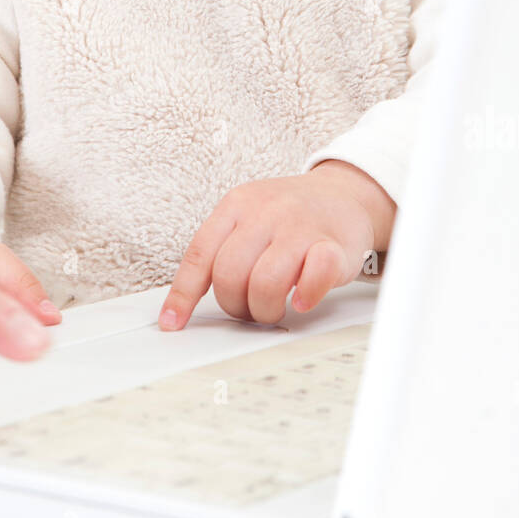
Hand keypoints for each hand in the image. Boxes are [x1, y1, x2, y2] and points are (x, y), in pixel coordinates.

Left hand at [158, 160, 395, 330]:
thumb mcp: (248, 216)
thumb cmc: (290, 215)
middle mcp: (265, 212)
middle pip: (230, 276)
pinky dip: (305, 296)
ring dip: (266, 310)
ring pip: (265, 283)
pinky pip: (314, 277)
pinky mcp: (333, 244)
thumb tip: (185, 303)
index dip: (183, 295)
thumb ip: (223, 249)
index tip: (173, 323)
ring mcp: (300, 226)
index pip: (200, 254)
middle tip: (249, 309)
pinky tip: (302, 300)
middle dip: (235, 306)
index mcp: (237, 204)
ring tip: (275, 307)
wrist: (344, 194)